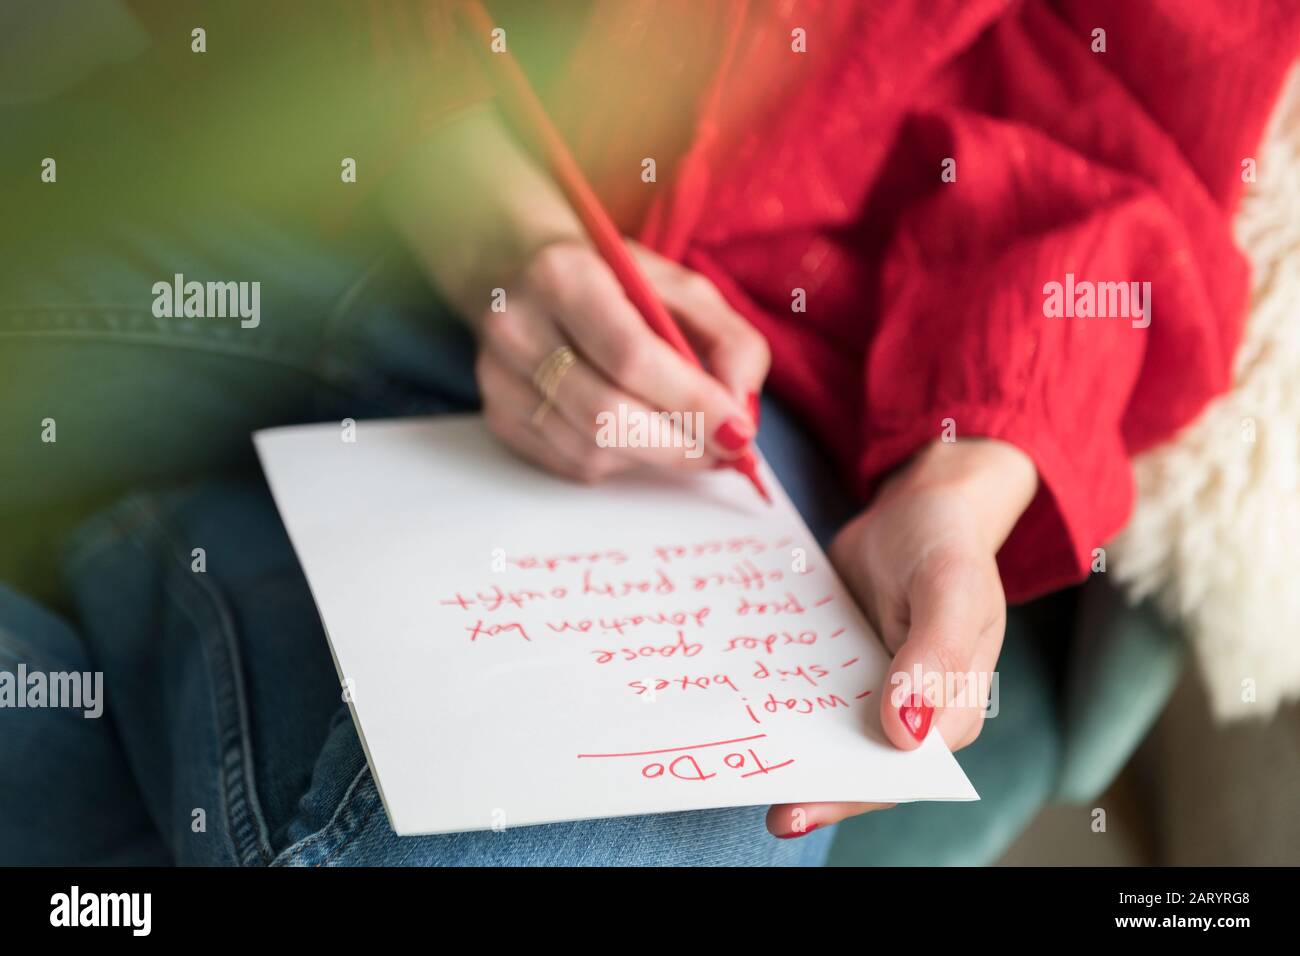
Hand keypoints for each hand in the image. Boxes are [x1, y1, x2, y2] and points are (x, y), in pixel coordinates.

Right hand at [474, 239, 768, 480]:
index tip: (738, 429)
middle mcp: (518, 327)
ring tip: (689, 441)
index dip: (692, 402)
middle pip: (607, 414)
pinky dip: (622, 461)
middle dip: (680, 444)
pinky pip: (573, 465)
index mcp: (563, 276)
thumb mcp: (682, 287)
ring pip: (591, 450)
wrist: (522, 272)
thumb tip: (740, 411)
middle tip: (723, 451)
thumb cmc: (613, 279)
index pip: (631, 357)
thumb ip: (728, 340)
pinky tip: (638, 434)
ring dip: (655, 457)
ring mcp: (499, 378)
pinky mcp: (499, 417)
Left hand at [766, 438, 1036, 837]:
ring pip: (828, 733)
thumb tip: (906, 734)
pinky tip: (735, 711)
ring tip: (736, 768)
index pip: (900, 770)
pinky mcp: (840, 667)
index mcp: (951, 708)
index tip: (799, 805)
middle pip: (859, 763)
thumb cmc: (945, 544)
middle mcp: (913, 711)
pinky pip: (808, 694)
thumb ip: (934, 658)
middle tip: (764, 807)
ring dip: (787, 750)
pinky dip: (776, 703)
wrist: (919, 505)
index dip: (852, 792)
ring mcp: (872, 690)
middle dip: (812, 785)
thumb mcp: (950, 589)